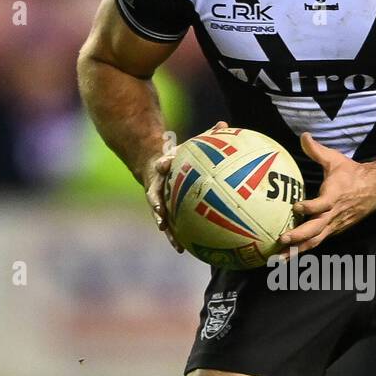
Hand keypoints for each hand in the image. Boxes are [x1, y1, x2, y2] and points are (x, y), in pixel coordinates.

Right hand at [143, 120, 228, 250]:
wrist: (152, 166)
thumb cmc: (176, 156)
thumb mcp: (188, 146)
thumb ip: (205, 136)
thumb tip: (223, 124)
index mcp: (161, 169)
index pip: (160, 165)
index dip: (161, 164)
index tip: (161, 166)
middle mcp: (156, 187)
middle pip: (154, 198)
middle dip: (158, 208)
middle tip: (161, 219)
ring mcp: (157, 201)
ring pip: (161, 218)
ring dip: (168, 231)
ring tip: (176, 245)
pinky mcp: (163, 212)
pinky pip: (170, 225)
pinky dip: (177, 237)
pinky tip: (185, 251)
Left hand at [279, 132, 375, 253]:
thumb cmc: (352, 174)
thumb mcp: (335, 160)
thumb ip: (317, 150)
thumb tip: (303, 135)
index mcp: (334, 196)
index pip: (322, 204)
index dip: (310, 206)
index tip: (296, 205)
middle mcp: (333, 215)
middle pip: (316, 229)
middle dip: (299, 236)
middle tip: (281, 239)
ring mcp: (334, 225)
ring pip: (315, 241)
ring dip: (297, 251)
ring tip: (279, 259)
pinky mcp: (333, 231)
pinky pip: (316, 242)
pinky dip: (302, 250)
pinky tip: (288, 256)